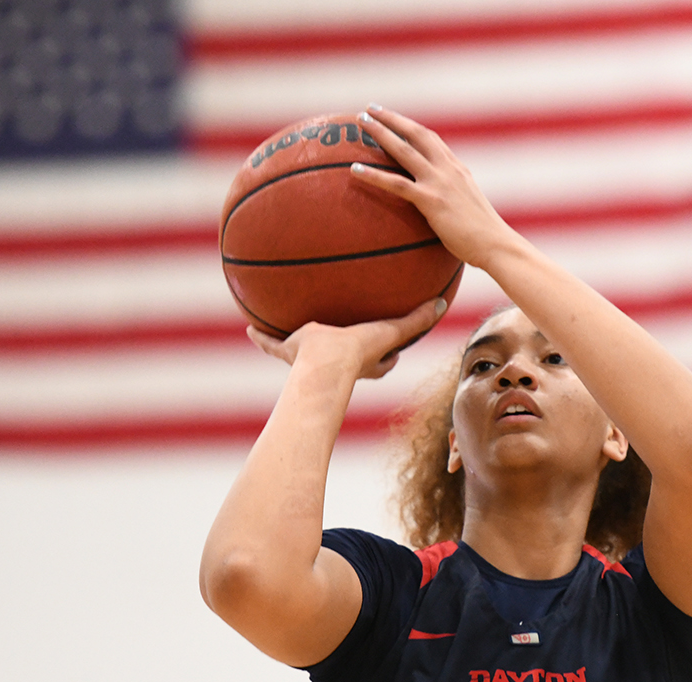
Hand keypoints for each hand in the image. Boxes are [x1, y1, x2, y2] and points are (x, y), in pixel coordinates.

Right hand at [245, 298, 447, 380]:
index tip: (392, 341)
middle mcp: (339, 362)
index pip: (385, 358)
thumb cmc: (357, 353)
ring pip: (304, 349)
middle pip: (345, 354)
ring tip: (293, 326)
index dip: (391, 352)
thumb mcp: (391, 331)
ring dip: (299, 340)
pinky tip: (249, 326)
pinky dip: (260, 337)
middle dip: (346, 345)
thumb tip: (443, 303)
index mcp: (365, 361)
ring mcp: (310, 360)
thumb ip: (417, 318)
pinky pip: (271, 344)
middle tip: (345, 329)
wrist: (324, 367)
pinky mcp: (289, 353)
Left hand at [349, 105, 520, 269]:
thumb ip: (452, 200)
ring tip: (360, 122)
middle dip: (392, 118)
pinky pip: (396, 184)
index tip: (393, 118)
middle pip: (416, 133)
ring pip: (404, 150)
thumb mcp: (468, 209)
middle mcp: (448, 168)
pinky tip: (354, 169)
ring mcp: (439, 182)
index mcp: (457, 169)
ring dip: (380, 133)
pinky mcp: (431, 200)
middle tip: (369, 109)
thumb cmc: (483, 237)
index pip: (431, 139)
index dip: (410, 127)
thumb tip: (439, 210)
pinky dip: (373, 174)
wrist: (497, 244)